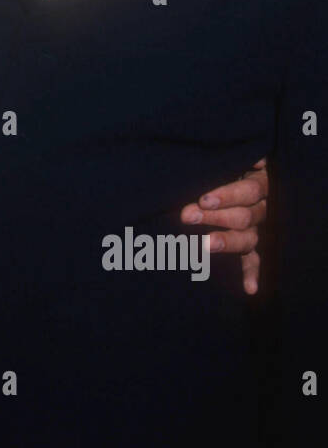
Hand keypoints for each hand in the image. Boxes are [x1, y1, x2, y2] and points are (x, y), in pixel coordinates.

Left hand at [180, 158, 267, 294]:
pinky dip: (251, 274)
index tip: (202, 199)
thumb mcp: (226, 158)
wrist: (226, 174)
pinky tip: (249, 289)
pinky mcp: (251, 245)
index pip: (249, 191)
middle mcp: (261, 207)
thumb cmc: (220, 164)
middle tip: (186, 216)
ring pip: (248, 238)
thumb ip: (229, 158)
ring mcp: (257, 228)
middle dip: (214, 217)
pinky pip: (254, 260)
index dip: (227, 196)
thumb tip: (237, 162)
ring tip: (206, 245)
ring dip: (227, 242)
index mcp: (259, 183)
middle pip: (245, 216)